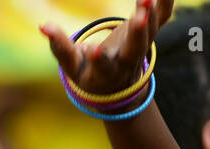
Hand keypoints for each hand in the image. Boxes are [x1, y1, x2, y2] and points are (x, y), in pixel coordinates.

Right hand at [41, 0, 172, 96]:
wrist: (116, 80)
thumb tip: (42, 26)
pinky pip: (164, 15)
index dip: (98, 60)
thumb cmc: (87, 71)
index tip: (92, 50)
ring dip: (150, 12)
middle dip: (137, 32)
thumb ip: (59, 46)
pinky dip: (166, 1)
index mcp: (106, 74)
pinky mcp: (152, 31)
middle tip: (139, 16)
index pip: (103, 67)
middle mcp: (128, 61)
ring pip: (151, 31)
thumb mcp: (71, 65)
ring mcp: (143, 46)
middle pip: (136, 48)